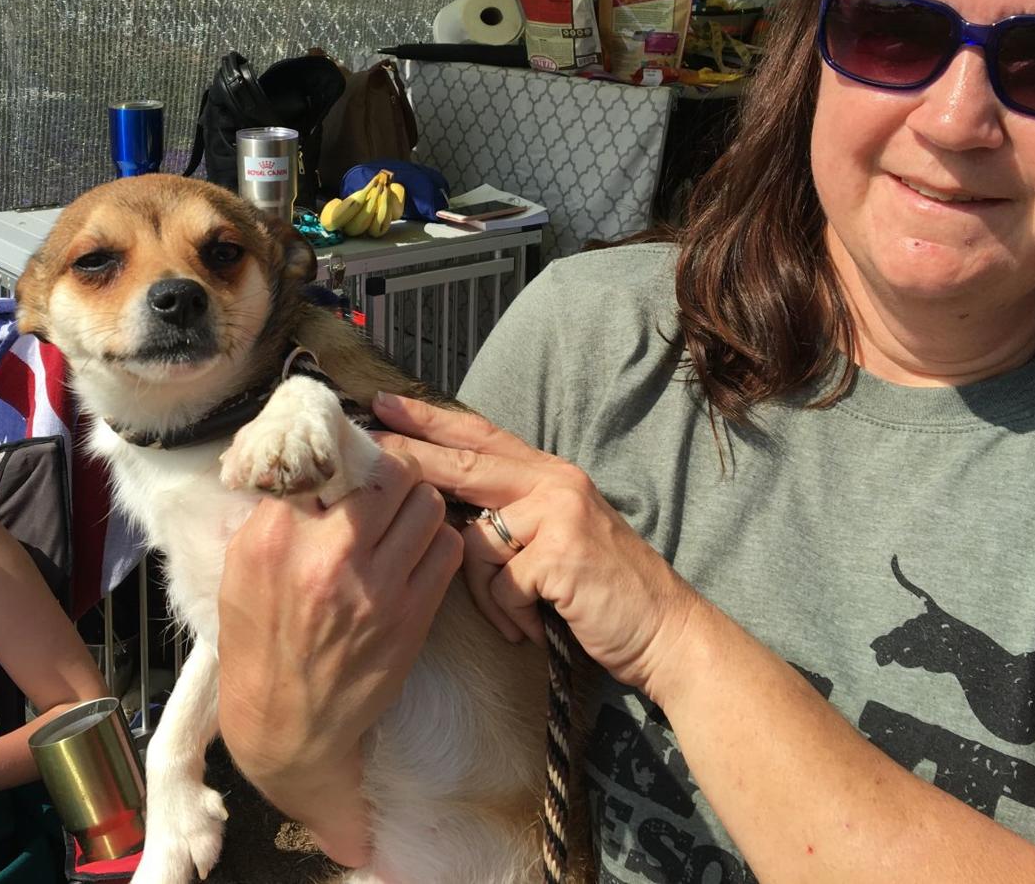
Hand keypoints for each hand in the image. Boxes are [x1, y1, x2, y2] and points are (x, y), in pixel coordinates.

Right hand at [216, 448, 462, 815]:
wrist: (286, 727)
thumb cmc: (260, 640)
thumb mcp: (242, 567)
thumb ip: (276, 509)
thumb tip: (306, 453)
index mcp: (277, 538)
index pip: (328, 457)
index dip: (348, 448)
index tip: (351, 452)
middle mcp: (329, 557)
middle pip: (393, 472)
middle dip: (394, 470)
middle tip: (387, 482)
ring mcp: (376, 588)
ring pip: (429, 503)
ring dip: (420, 503)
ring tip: (402, 516)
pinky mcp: (412, 616)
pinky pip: (447, 548)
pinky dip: (437, 541)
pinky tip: (417, 551)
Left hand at [372, 393, 705, 703]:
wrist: (664, 631)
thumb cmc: (603, 593)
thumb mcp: (556, 538)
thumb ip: (511, 517)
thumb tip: (445, 513)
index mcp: (551, 474)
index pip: (481, 435)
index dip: (432, 419)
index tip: (385, 404)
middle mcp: (555, 481)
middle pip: (465, 465)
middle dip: (412, 458)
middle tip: (369, 444)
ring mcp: (559, 513)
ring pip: (477, 541)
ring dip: (488, 593)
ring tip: (519, 616)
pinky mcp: (560, 552)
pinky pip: (500, 584)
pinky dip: (511, 614)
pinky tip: (536, 628)